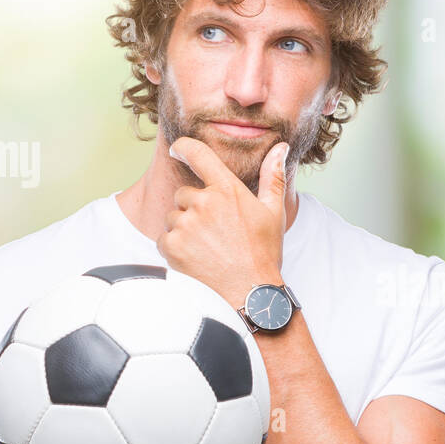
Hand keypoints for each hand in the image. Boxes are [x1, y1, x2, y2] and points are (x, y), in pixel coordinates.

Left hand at [158, 136, 289, 309]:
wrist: (250, 295)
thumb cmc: (264, 254)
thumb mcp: (273, 213)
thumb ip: (273, 176)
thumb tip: (280, 148)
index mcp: (228, 190)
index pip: (198, 154)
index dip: (184, 147)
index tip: (178, 149)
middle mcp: (204, 203)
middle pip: (184, 195)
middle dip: (194, 209)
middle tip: (215, 233)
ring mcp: (186, 224)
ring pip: (174, 218)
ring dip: (184, 230)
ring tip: (208, 249)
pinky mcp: (172, 245)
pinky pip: (164, 238)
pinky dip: (175, 248)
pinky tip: (196, 259)